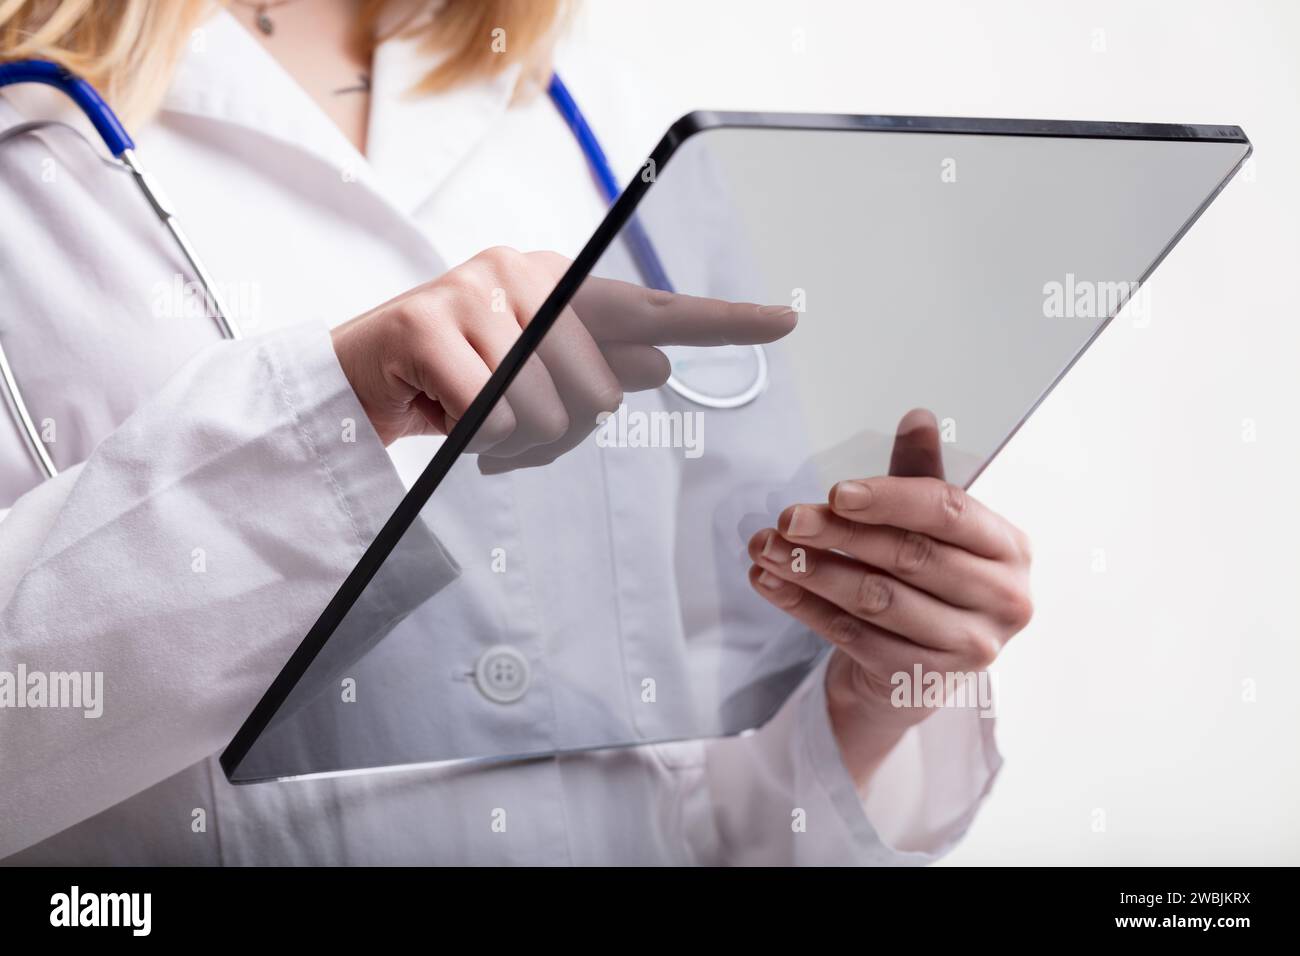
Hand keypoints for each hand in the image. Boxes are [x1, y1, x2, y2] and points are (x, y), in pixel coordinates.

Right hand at [330, 247, 796, 469]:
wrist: (359, 377)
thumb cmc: (456, 378)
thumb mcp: (531, 377)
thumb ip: (592, 369)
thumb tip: (658, 368)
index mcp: (559, 282)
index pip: (653, 307)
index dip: (722, 320)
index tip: (787, 320)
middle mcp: (524, 273)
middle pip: (600, 391)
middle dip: (561, 435)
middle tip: (513, 431)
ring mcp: (474, 291)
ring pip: (547, 408)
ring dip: (514, 443)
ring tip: (477, 424)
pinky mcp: (428, 323)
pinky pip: (492, 413)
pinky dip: (477, 439)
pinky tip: (448, 419)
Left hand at [746, 409, 1032, 790]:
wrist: (920, 667)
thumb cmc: (929, 579)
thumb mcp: (931, 525)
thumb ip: (921, 474)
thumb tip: (917, 416)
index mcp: (1010, 548)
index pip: (948, 511)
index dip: (888, 499)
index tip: (836, 493)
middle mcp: (1002, 600)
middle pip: (908, 556)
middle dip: (838, 534)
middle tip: (787, 519)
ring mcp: (967, 646)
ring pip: (875, 598)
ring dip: (812, 570)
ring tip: (765, 549)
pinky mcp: (922, 678)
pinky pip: (852, 635)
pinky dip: (805, 606)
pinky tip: (771, 582)